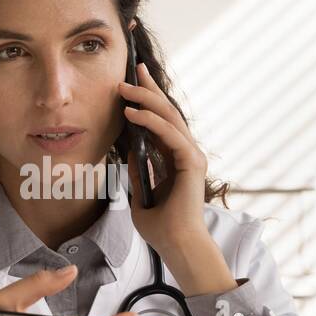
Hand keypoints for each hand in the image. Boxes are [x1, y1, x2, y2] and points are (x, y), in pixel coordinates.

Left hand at [118, 63, 210, 253]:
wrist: (175, 245)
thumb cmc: (161, 227)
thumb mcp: (141, 195)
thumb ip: (139, 174)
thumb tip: (130, 152)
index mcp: (177, 159)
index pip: (162, 122)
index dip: (149, 100)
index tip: (134, 81)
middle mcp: (187, 153)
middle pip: (168, 112)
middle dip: (150, 90)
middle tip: (134, 70)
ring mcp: (191, 156)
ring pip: (169, 118)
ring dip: (145, 100)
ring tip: (123, 88)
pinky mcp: (191, 162)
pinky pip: (169, 134)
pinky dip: (149, 121)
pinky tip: (131, 113)